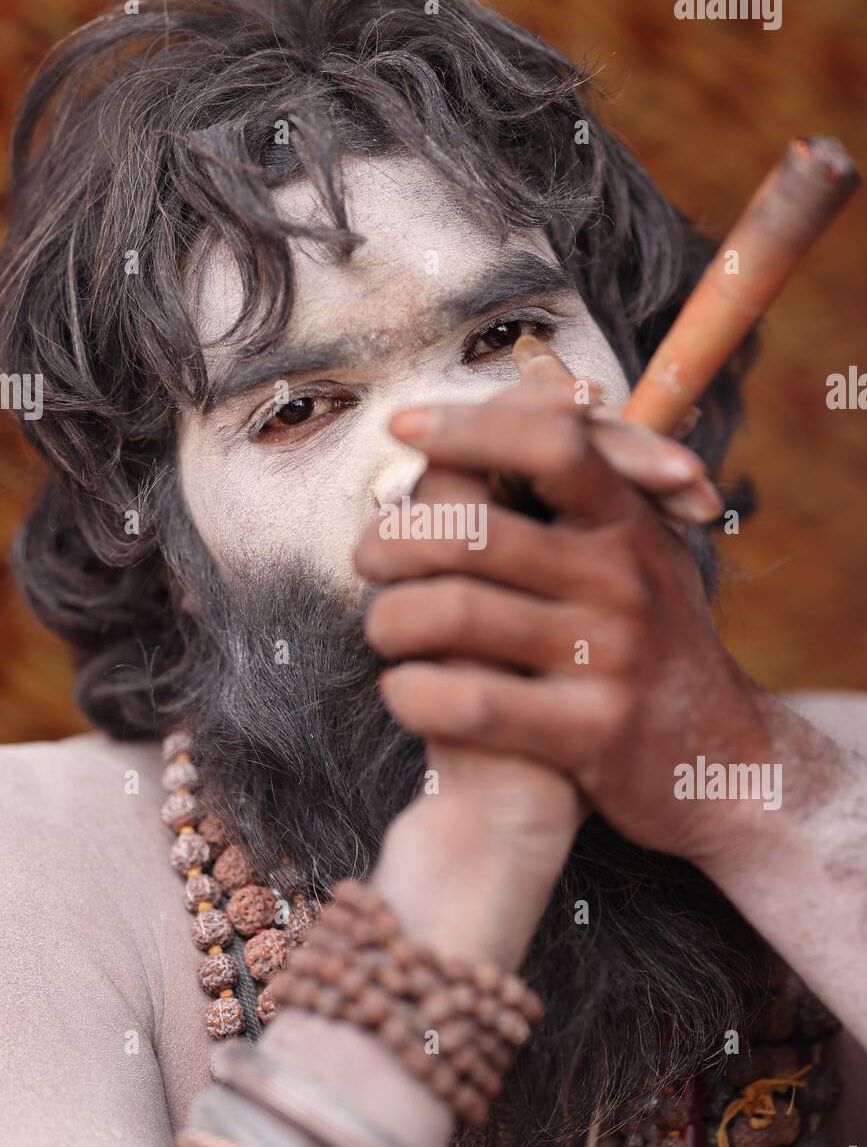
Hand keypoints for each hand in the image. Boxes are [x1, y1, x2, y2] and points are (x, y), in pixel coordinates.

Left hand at [356, 345, 771, 875]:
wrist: (717, 763)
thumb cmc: (647, 642)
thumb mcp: (638, 548)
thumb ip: (582, 478)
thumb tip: (521, 383)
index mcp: (628, 523)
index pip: (550, 445)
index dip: (468, 427)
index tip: (401, 424)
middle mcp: (624, 581)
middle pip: (469, 531)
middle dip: (388, 541)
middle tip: (366, 559)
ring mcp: (610, 659)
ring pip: (451, 615)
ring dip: (387, 621)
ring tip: (382, 628)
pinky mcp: (590, 735)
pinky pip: (468, 705)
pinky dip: (411, 695)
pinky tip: (402, 691)